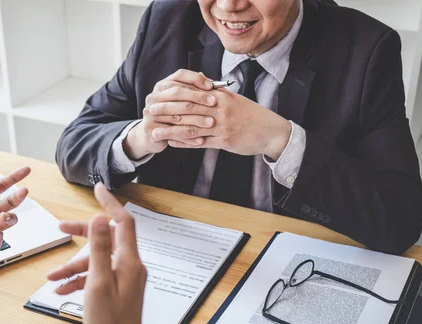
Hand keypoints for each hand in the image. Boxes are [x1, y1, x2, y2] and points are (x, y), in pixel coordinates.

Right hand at [47, 183, 146, 323]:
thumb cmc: (109, 321)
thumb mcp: (98, 282)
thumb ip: (99, 249)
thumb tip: (100, 218)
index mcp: (129, 260)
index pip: (122, 221)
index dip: (110, 203)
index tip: (97, 188)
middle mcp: (129, 265)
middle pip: (106, 239)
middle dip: (82, 235)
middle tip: (60, 228)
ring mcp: (124, 278)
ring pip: (97, 261)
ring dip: (73, 266)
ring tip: (51, 278)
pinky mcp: (117, 289)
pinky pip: (97, 276)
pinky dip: (79, 280)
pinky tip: (61, 291)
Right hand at [124, 69, 216, 159]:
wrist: (152, 135)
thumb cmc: (172, 116)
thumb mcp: (182, 102)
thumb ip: (194, 92)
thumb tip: (214, 84)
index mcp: (162, 86)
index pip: (179, 76)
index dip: (195, 79)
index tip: (211, 86)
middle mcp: (153, 97)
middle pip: (177, 92)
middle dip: (197, 97)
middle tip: (214, 102)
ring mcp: (150, 112)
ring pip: (177, 115)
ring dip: (196, 119)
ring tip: (211, 122)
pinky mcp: (150, 128)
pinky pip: (173, 133)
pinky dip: (188, 136)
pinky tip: (201, 139)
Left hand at [150, 84, 292, 159]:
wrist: (271, 131)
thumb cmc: (252, 115)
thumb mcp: (235, 99)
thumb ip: (217, 92)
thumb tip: (201, 82)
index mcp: (222, 97)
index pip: (193, 94)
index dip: (173, 95)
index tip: (158, 95)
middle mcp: (220, 110)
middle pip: (188, 109)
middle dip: (167, 110)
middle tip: (150, 110)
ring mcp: (222, 127)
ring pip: (191, 128)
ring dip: (171, 130)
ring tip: (155, 131)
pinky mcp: (224, 142)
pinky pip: (200, 143)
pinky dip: (184, 143)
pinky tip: (172, 142)